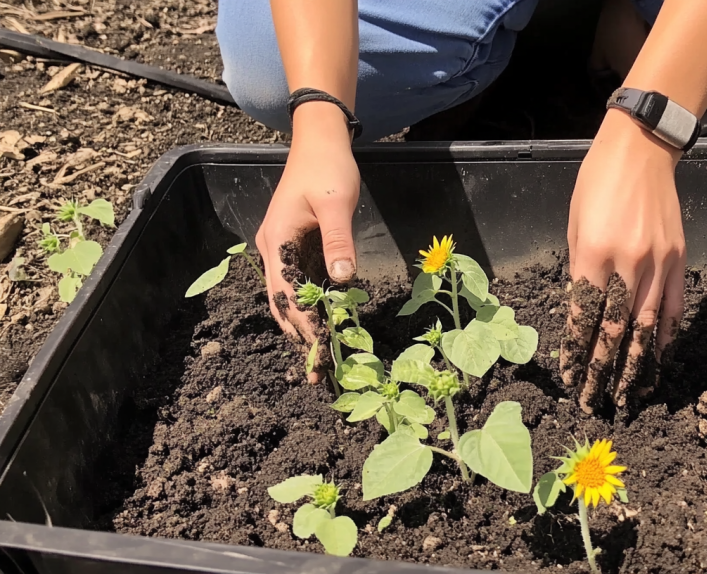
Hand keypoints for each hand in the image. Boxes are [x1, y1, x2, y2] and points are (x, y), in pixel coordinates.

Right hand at [255, 102, 360, 381]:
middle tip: (320, 369)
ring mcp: (284, 249)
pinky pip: (303, 282)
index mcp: (278, 242)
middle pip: (283, 302)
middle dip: (300, 335)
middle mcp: (274, 250)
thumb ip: (338, 241)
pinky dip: (312, 305)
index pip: (287, 294)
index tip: (319, 352)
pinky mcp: (298, 246)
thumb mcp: (336, 205)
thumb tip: (342, 279)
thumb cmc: (327, 169)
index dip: (302, 325)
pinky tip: (327, 322)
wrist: (320, 141)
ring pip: (291, 296)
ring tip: (322, 354)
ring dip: (304, 324)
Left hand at [560, 110, 686, 412]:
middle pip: (615, 331)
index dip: (578, 353)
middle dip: (604, 371)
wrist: (642, 150)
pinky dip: (666, 339)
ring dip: (637, 367)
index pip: (584, 318)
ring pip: (647, 328)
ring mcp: (659, 263)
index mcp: (594, 254)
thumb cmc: (597, 184)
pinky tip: (658, 362)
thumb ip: (580, 272)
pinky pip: (674, 309)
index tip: (571, 379)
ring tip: (631, 396)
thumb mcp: (575, 227)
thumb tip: (580, 316)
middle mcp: (629, 263)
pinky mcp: (679, 260)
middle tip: (595, 401)